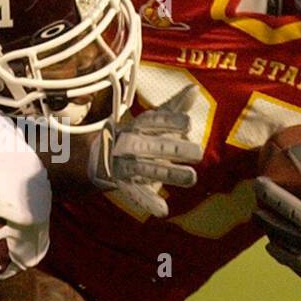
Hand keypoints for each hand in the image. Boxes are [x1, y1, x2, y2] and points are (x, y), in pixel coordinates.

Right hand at [90, 85, 202, 217]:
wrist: (102, 155)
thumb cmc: (138, 135)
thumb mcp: (153, 121)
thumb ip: (173, 108)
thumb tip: (194, 89)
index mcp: (136, 125)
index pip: (152, 121)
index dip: (169, 121)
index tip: (189, 124)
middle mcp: (128, 143)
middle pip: (148, 145)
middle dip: (172, 148)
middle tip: (198, 152)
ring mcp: (123, 164)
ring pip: (144, 169)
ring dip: (167, 174)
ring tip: (191, 178)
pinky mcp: (121, 182)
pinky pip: (133, 192)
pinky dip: (146, 201)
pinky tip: (163, 211)